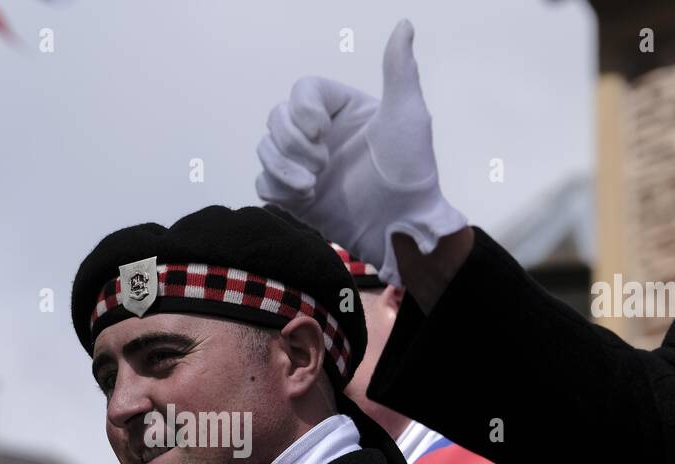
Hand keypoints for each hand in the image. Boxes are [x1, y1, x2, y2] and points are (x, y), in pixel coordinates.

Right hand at [254, 19, 465, 284]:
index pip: (301, 90)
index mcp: (342, 109)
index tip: (321, 132)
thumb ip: (399, 70)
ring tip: (311, 187)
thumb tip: (404, 25)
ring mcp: (306, 165)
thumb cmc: (410, 172)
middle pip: (276, 117)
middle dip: (293, 144)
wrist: (399, 228)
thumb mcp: (407, 116)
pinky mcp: (296, 196)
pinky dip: (277, 189)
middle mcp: (321, 134)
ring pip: (265, 149)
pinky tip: (305, 200)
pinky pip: (263, 183)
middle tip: (322, 166)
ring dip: (282, 168)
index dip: (302, 110)